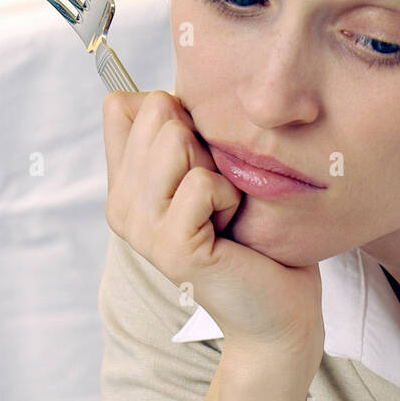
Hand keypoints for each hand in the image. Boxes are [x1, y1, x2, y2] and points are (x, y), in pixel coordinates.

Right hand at [102, 90, 324, 366]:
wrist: (278, 309)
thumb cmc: (254, 236)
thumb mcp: (211, 170)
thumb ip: (180, 133)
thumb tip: (165, 91)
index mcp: (124, 185)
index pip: (121, 105)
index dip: (174, 116)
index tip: (198, 162)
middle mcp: (121, 206)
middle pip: (155, 113)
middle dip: (202, 143)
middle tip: (217, 194)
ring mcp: (141, 229)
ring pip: (174, 140)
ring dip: (217, 169)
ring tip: (224, 210)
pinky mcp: (171, 247)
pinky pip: (202, 183)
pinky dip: (230, 198)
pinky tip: (230, 230)